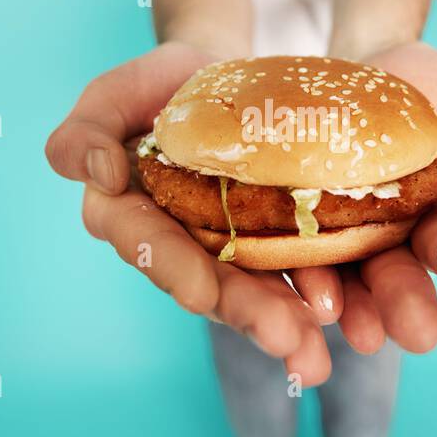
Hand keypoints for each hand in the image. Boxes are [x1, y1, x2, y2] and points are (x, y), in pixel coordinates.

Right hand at [44, 41, 346, 385]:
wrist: (236, 80)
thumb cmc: (166, 87)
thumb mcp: (120, 92)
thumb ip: (87, 129)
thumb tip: (100, 174)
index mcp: (134, 217)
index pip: (149, 245)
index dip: (174, 269)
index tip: (201, 292)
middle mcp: (183, 250)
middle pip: (212, 285)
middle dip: (247, 314)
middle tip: (285, 339)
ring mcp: (235, 256)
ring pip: (259, 295)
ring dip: (287, 327)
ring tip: (315, 356)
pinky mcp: (282, 250)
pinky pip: (303, 277)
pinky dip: (328, 299)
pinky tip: (350, 321)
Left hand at [313, 42, 436, 354]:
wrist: (340, 77)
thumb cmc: (420, 87)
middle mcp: (425, 230)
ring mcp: (371, 240)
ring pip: (387, 279)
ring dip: (398, 305)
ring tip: (414, 328)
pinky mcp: (317, 243)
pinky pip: (321, 273)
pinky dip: (328, 295)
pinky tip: (332, 309)